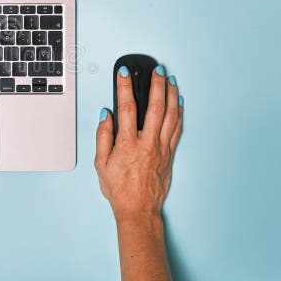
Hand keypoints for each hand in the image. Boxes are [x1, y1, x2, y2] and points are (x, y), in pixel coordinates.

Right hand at [95, 65, 182, 221]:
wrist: (138, 210)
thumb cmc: (119, 189)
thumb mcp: (100, 163)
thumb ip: (103, 136)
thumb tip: (107, 114)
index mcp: (128, 144)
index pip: (126, 108)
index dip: (124, 87)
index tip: (124, 73)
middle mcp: (147, 143)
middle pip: (155, 106)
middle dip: (156, 84)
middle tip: (157, 70)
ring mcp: (162, 148)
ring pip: (170, 115)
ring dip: (171, 95)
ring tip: (170, 80)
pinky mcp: (170, 154)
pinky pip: (177, 129)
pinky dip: (179, 113)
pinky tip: (179, 103)